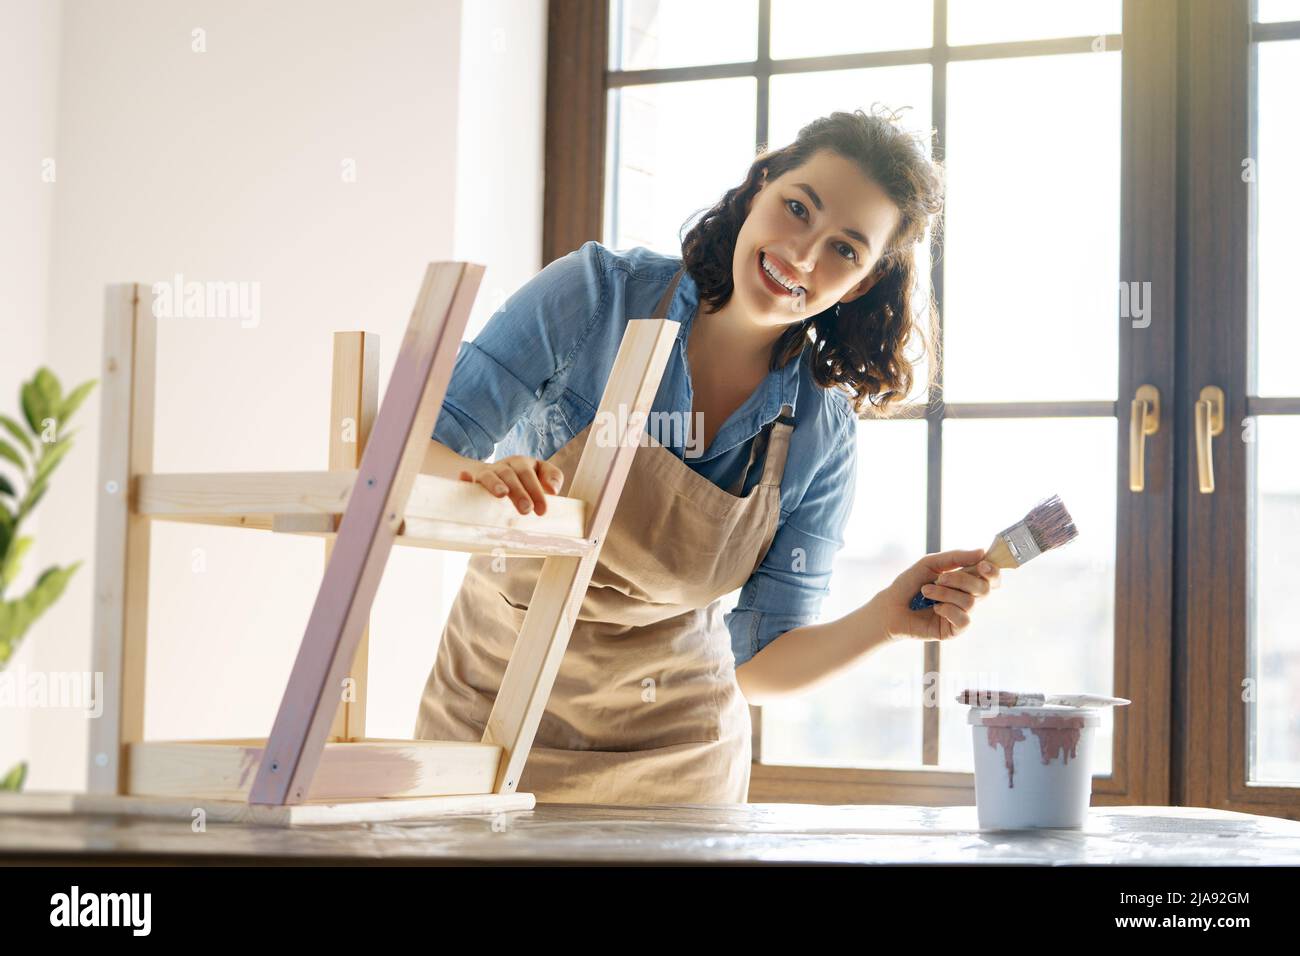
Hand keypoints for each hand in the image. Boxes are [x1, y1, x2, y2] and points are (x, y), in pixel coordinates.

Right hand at [458, 454, 563, 514]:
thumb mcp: (540, 475)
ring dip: (495, 483)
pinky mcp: (472, 481)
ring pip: (490, 476)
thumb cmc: (524, 480)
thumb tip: (553, 490)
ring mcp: (487, 473)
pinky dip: (465, 478)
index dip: (536, 491)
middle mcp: (504, 466)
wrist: (494, 476)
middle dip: (519, 492)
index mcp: (522, 464)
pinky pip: (467, 478)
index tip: (542, 510)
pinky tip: (465, 478)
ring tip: (502, 494)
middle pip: (511, 475)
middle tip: (526, 510)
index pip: (529, 474)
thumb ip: (553, 478)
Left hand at [875, 548, 1000, 642]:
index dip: (992, 571)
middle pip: (985, 589)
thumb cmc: (909, 584)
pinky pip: (964, 619)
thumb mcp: (931, 564)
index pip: (991, 578)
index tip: (982, 564)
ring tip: (926, 592)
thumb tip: (982, 552)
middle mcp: (967, 598)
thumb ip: (956, 557)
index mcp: (965, 581)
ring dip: (945, 593)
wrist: (890, 606)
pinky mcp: (954, 631)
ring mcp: (961, 615)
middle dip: (962, 580)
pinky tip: (934, 609)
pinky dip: (948, 610)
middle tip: (940, 578)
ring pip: (970, 602)